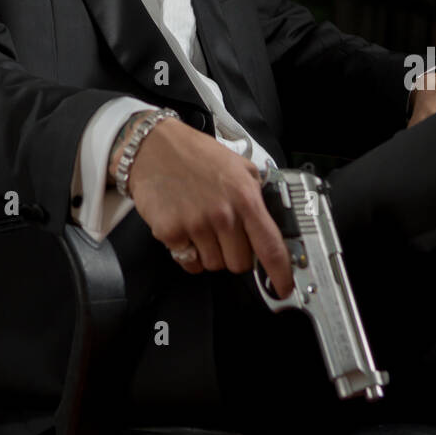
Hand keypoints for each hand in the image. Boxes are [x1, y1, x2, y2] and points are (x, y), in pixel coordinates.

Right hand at [124, 117, 294, 298]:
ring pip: (213, 265)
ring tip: (201, 225)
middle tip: (224, 234)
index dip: (280, 274)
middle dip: (235, 254)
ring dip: (210, 253)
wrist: (152, 147)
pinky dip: (188, 253)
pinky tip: (185, 229)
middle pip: (239, 264)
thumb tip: (272, 220)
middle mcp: (223, 214)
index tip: (283, 287)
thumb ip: (256, 192)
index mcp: (245, 197)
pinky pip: (188, 263)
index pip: (271, 246)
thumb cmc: (195, 154)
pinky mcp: (171, 233)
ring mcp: (196, 225)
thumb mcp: (237, 165)